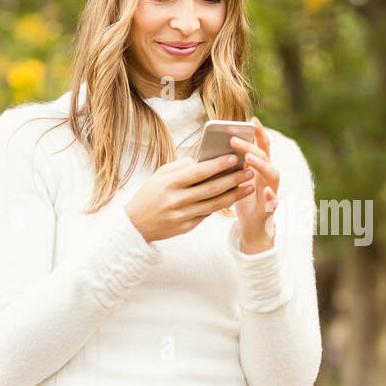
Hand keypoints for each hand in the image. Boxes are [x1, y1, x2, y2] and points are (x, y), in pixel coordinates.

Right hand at [123, 151, 255, 242]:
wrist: (135, 224)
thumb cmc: (149, 195)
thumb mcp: (160, 175)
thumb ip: (181, 167)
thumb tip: (203, 160)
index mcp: (170, 183)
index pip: (199, 172)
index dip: (218, 165)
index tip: (234, 158)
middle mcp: (177, 200)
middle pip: (212, 189)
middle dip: (233, 179)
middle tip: (250, 171)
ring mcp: (182, 216)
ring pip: (214, 204)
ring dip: (234, 195)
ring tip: (249, 186)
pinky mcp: (186, 227)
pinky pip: (207, 215)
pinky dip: (222, 206)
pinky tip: (234, 198)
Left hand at [229, 117, 280, 253]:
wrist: (253, 228)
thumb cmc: (244, 201)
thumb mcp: (236, 180)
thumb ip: (233, 166)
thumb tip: (216, 150)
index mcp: (260, 169)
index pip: (262, 147)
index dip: (259, 133)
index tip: (251, 120)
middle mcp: (268, 177)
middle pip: (264, 157)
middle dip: (250, 146)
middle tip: (234, 140)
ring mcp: (272, 192)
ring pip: (273, 175)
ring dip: (261, 165)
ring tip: (249, 159)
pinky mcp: (270, 209)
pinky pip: (274, 201)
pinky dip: (271, 195)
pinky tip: (265, 189)